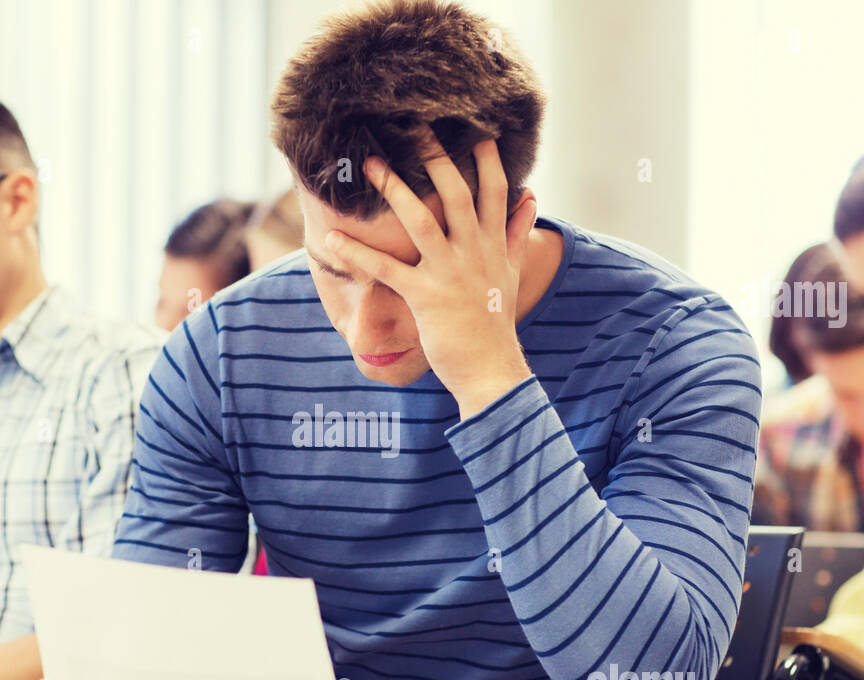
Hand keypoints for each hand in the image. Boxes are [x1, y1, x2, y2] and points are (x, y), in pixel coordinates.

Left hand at [326, 130, 537, 418]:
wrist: (491, 369)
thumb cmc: (495, 322)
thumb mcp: (511, 274)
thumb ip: (518, 233)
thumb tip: (531, 197)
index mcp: (494, 245)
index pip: (494, 192)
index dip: (486, 158)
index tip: (476, 128)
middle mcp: (474, 252)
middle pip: (456, 194)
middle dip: (436, 158)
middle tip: (415, 126)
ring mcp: (449, 273)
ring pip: (420, 221)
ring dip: (394, 191)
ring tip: (371, 165)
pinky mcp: (425, 296)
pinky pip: (385, 269)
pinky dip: (357, 252)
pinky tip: (332, 237)